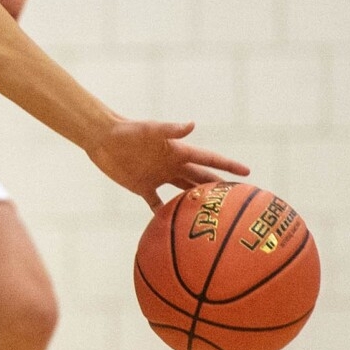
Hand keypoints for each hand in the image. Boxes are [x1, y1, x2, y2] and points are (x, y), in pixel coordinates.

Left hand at [88, 118, 249, 206]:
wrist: (103, 138)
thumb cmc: (127, 130)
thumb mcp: (150, 129)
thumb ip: (171, 129)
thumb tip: (192, 124)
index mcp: (178, 151)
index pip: (208, 159)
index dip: (227, 165)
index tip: (247, 172)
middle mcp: (171, 164)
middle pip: (200, 177)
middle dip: (218, 187)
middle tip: (237, 199)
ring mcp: (158, 176)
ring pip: (183, 190)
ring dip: (196, 199)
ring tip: (212, 213)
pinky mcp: (142, 186)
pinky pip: (156, 202)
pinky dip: (164, 212)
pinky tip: (174, 224)